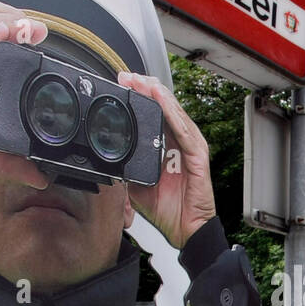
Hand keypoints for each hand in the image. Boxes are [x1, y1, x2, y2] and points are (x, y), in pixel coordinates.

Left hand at [115, 72, 215, 247]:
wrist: (184, 229)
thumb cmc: (168, 209)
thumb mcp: (136, 185)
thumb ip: (125, 168)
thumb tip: (105, 160)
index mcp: (165, 146)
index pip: (153, 114)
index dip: (138, 97)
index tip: (121, 85)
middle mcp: (179, 143)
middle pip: (164, 107)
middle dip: (145, 88)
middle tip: (127, 76)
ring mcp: (190, 147)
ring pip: (174, 113)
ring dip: (158, 95)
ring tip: (142, 80)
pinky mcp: (198, 156)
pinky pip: (184, 130)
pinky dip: (172, 113)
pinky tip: (161, 100)